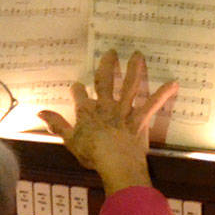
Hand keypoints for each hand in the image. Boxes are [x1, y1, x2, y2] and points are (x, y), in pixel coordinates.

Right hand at [37, 50, 177, 195]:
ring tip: (138, 55)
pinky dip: (163, 94)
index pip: (79, 93)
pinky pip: (152, 104)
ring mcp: (124, 111)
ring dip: (134, 69)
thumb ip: (56, 124)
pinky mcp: (139, 120)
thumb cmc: (91, 153)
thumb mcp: (69, 140)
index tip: (76, 86)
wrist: (114, 162)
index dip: (77, 89)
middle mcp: (105, 105)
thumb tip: (40, 111)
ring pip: (129, 86)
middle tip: (110, 51)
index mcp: (86, 111)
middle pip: (105, 80)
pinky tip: (174, 83)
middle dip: (106, 65)